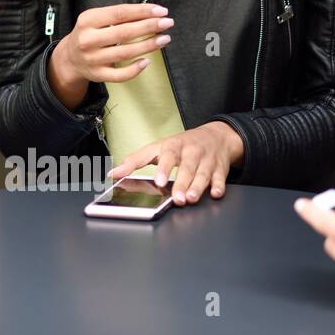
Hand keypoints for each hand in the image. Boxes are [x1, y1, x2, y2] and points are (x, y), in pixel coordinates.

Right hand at [51, 3, 173, 87]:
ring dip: (148, 45)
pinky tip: (147, 61)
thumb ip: (117, 16)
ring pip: (125, 53)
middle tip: (167, 23)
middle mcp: (88, 39)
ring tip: (164, 39)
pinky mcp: (97, 74)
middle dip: (149, 27)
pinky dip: (135, 69)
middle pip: (124, 32)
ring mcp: (92, 59)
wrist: (69, 57)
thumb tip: (149, 14)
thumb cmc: (89, 34)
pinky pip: (120, 75)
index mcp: (88, 20)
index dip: (142, 11)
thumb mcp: (95, 19)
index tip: (161, 11)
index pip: (120, 13)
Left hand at [106, 120, 244, 204]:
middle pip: (187, 167)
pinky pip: (221, 177)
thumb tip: (113, 173)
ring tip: (190, 199)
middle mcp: (190, 152)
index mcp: (173, 146)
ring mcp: (206, 160)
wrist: (216, 136)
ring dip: (198, 187)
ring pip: (203, 174)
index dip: (163, 169)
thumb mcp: (157, 148)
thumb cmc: (181, 145)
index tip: (159, 181)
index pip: (167, 156)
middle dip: (182, 183)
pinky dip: (219, 185)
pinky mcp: (220, 168)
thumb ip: (135, 160)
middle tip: (176, 198)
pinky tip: (215, 193)